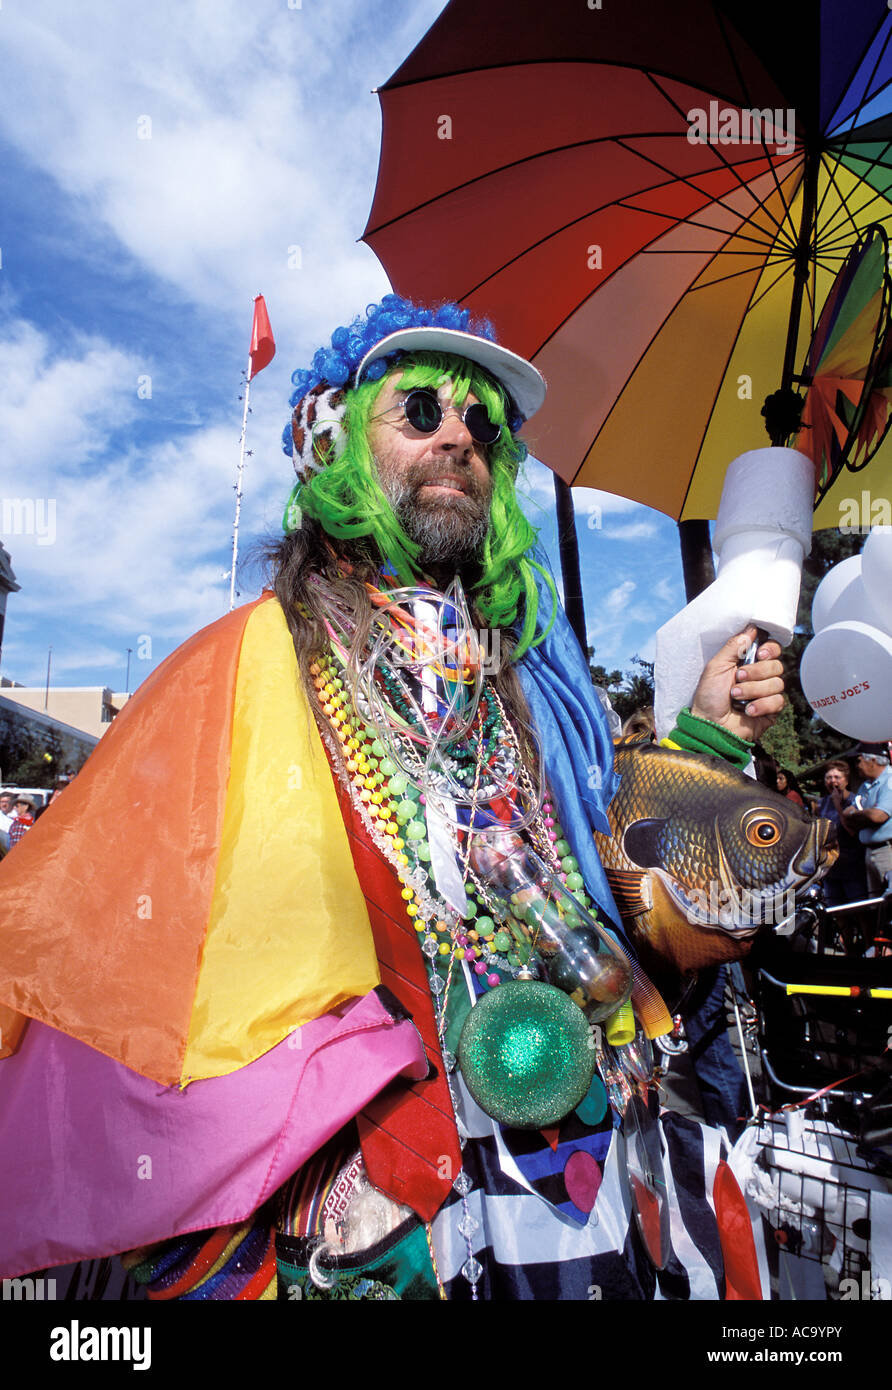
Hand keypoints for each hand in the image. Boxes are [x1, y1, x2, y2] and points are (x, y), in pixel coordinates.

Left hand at [690, 626, 785, 742]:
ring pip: (778, 683)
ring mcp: (767, 693)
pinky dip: (761, 705)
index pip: (772, 649)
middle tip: (738, 678)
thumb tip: (751, 627)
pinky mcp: (771, 710)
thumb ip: (733, 646)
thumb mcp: (716, 666)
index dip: (770, 649)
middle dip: (756, 672)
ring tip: (736, 696)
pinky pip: (778, 701)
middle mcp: (760, 676)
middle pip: (777, 665)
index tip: (759, 653)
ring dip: (754, 690)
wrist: (709, 725)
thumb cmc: (709, 696)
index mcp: (748, 663)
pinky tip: (748, 710)